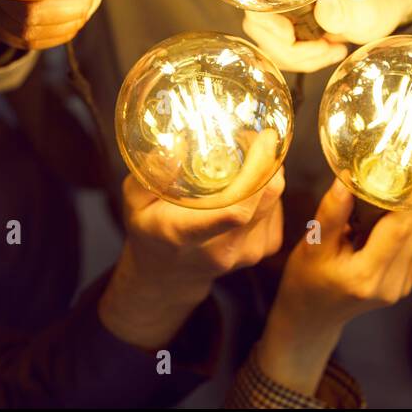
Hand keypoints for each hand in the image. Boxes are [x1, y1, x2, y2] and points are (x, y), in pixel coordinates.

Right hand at [99, 130, 285, 348]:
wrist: (168, 276)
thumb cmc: (150, 229)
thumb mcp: (134, 201)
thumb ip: (152, 174)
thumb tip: (178, 142)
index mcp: (186, 235)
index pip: (232, 212)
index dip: (254, 174)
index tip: (261, 140)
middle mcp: (222, 249)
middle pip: (263, 197)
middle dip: (265, 158)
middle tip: (252, 135)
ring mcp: (247, 252)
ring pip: (274, 198)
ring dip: (266, 171)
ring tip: (244, 158)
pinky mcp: (265, 249)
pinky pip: (276, 206)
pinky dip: (266, 188)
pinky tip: (245, 187)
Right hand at [242, 0, 411, 71]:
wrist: (384, 5)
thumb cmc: (378, 0)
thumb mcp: (367, 7)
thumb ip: (345, 9)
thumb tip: (324, 5)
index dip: (263, 16)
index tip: (289, 34)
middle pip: (258, 22)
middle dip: (289, 48)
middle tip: (326, 50)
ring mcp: (283, 3)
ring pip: (268, 41)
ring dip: (299, 57)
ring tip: (333, 50)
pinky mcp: (287, 21)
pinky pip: (281, 48)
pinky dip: (302, 59)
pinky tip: (328, 51)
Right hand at [255, 178, 411, 393]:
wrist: (311, 319)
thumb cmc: (306, 280)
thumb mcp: (312, 245)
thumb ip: (332, 213)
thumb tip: (347, 179)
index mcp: (366, 275)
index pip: (401, 225)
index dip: (403, 194)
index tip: (398, 168)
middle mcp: (391, 284)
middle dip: (398, 202)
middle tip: (375, 186)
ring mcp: (401, 287)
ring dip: (397, 216)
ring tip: (367, 216)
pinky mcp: (405, 284)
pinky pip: (411, 244)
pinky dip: (396, 231)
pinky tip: (371, 235)